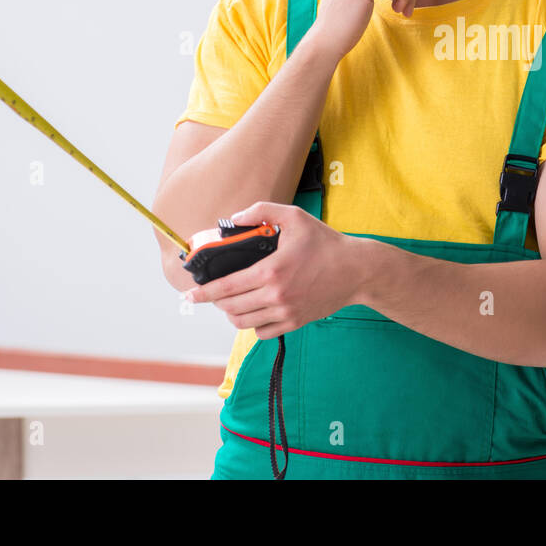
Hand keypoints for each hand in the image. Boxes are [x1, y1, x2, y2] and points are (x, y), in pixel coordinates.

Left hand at [184, 202, 366, 338]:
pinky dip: (251, 324)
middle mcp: (276, 296)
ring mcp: (286, 312)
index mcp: (271, 271)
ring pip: (243, 322)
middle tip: (213, 292)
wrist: (357, 271)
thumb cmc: (326, 242)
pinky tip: (253, 310)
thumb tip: (234, 219)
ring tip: (231, 301)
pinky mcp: (295, 322)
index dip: (203, 293)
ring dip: (231, 313)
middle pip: (230, 307)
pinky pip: (262, 332)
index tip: (188, 295)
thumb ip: (262, 212)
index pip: (227, 287)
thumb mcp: (295, 217)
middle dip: (216, 300)